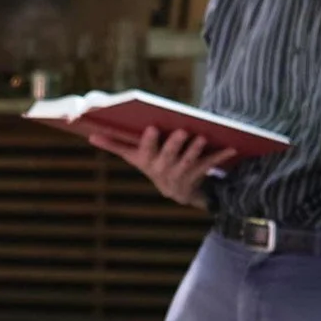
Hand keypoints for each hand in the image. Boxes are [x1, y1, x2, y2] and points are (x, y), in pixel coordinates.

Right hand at [86, 126, 228, 207]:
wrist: (177, 192)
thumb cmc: (153, 165)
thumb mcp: (134, 157)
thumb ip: (114, 145)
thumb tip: (89, 135)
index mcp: (146, 162)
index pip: (145, 151)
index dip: (150, 141)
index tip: (153, 127)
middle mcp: (162, 171)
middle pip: (168, 157)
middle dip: (175, 145)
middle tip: (182, 132)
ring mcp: (181, 175)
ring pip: (189, 162)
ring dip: (195, 150)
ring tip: (202, 137)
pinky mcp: (198, 176)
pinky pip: (209, 165)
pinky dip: (220, 156)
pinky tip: (230, 147)